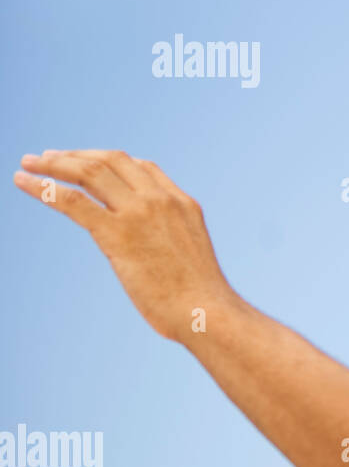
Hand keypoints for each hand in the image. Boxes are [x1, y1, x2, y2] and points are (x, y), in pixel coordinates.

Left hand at [13, 150, 232, 340]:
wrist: (206, 311)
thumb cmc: (200, 298)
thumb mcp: (190, 256)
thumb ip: (169, 242)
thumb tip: (154, 258)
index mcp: (182, 204)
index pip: (143, 167)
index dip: (109, 160)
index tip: (86, 164)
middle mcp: (160, 200)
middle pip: (112, 160)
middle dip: (76, 155)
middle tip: (47, 157)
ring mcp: (139, 213)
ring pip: (90, 172)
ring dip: (55, 164)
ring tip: (29, 164)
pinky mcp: (117, 233)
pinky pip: (73, 201)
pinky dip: (44, 187)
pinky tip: (24, 182)